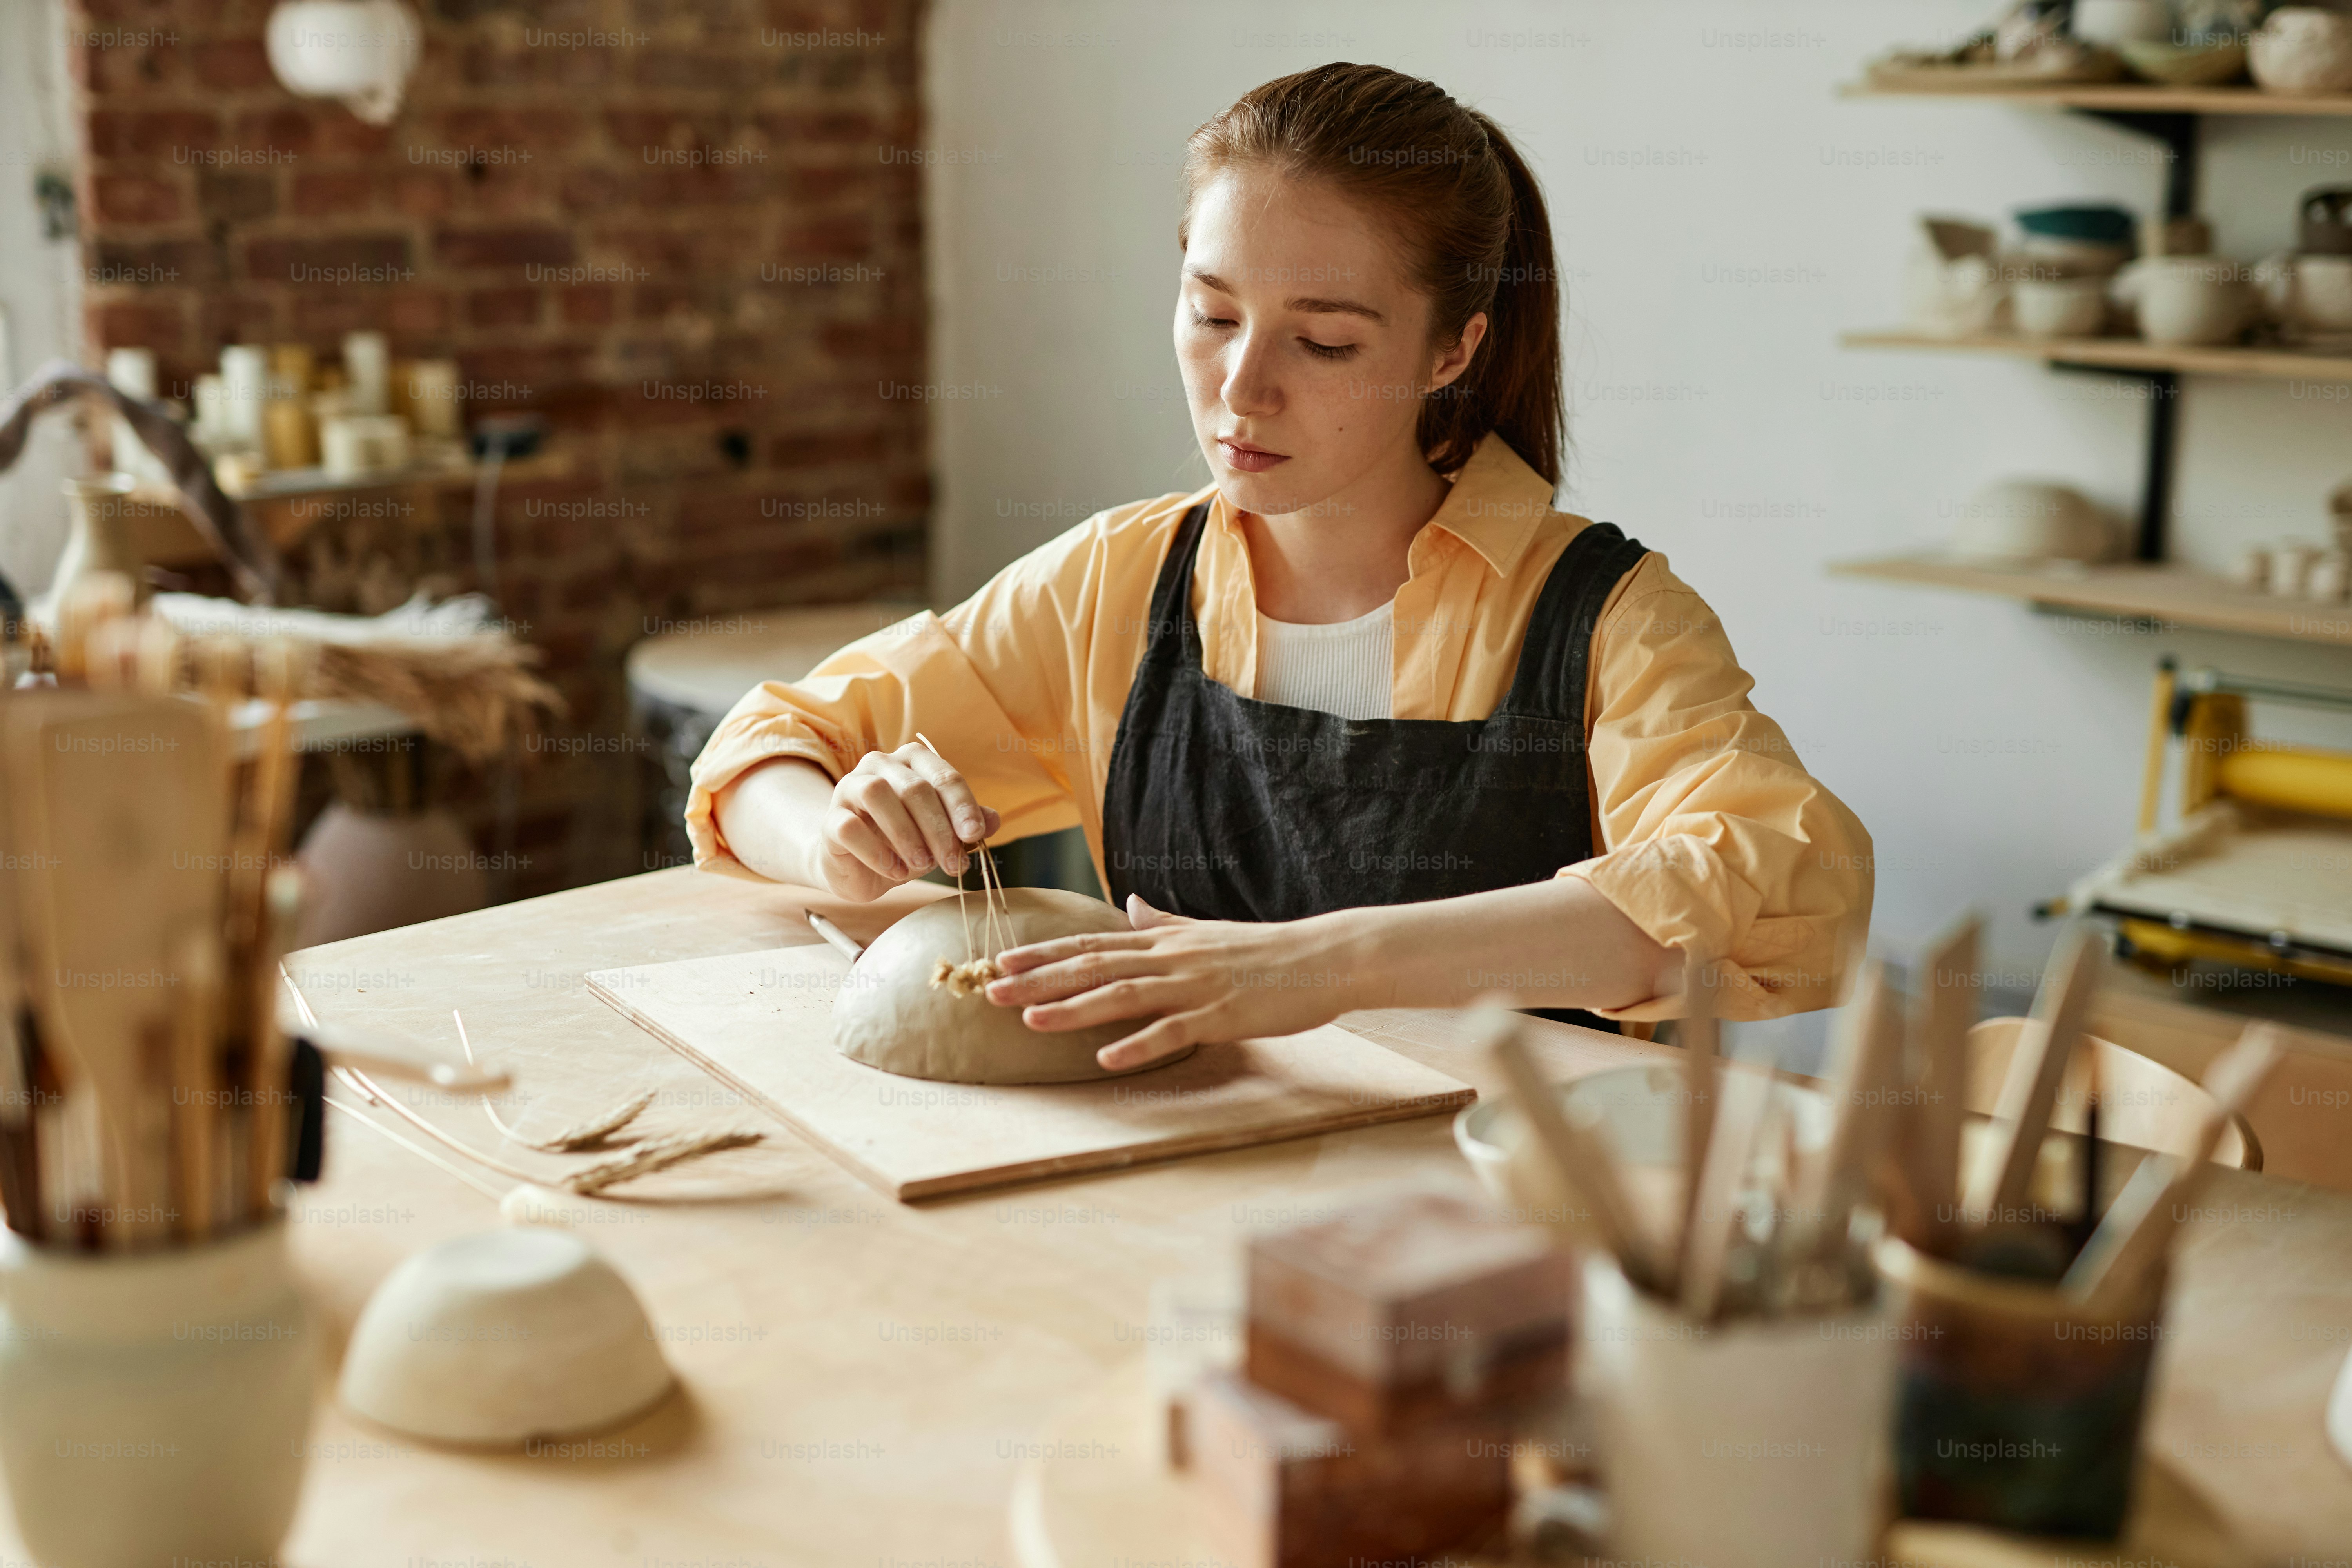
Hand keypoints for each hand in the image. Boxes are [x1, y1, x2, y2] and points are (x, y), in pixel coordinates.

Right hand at [819, 743, 999, 900]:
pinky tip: (895, 871)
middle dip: (939, 829)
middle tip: (953, 864)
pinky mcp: (831, 818)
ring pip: (878, 795)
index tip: (975, 835)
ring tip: (922, 865)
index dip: (962, 806)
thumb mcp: (940, 835)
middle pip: (914, 788)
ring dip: (906, 835)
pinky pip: (850, 827)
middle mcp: (880, 765)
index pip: (943, 776)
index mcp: (913, 762)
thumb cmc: (903, 843)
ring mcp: (850, 787)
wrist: (858, 866)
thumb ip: (965, 825)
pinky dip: (877, 852)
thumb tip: (994, 821)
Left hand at [986, 895, 1361, 1071]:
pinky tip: (1105, 1059)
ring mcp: (1195, 986)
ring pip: (1122, 996)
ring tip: (1028, 1022)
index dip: (1044, 953)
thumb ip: (1165, 922)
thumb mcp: (1207, 931)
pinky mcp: (1221, 1014)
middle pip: (1094, 967)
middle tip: (990, 990)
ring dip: (1073, 1009)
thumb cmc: (1267, 950)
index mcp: (1165, 941)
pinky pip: (1172, 1031)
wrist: (1324, 955)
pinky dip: (1138, 1045)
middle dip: (1039, 980)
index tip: (1001, 959)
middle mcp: (1171, 959)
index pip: (1093, 943)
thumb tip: (1133, 906)